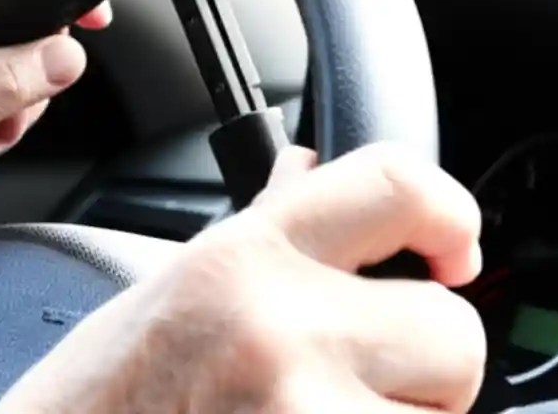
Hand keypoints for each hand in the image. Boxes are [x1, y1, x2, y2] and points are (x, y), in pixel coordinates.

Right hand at [0, 144, 486, 412]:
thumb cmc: (103, 401)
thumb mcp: (177, 289)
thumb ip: (264, 226)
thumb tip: (311, 167)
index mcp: (243, 256)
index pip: (397, 185)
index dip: (451, 213)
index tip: (454, 251)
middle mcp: (279, 327)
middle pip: (452, 331)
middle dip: (424, 372)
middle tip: (350, 388)